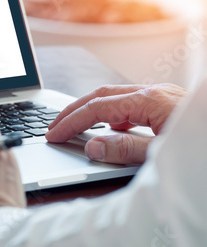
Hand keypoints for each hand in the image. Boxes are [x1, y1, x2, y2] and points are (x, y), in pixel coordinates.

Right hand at [45, 84, 185, 163]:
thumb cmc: (204, 146)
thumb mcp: (163, 153)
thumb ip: (126, 150)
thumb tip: (92, 147)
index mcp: (150, 101)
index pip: (98, 109)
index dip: (71, 122)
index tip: (54, 135)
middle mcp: (155, 92)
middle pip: (102, 95)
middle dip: (74, 110)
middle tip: (54, 126)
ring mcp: (164, 96)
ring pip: (117, 96)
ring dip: (92, 109)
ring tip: (75, 125)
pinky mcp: (171, 104)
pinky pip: (133, 102)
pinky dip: (114, 113)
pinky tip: (112, 127)